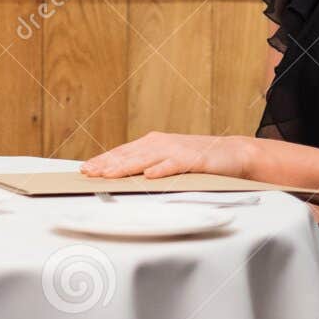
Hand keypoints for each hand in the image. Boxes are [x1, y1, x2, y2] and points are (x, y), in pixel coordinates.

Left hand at [80, 131, 256, 179]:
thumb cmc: (198, 159)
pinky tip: (149, 175)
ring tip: (108, 174)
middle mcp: (161, 143)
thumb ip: (147, 164)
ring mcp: (176, 150)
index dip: (103, 160)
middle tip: (89, 173)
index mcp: (152, 143)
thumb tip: (122, 175)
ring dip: (125, 167)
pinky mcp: (193, 159)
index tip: (86, 169)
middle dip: (107, 164)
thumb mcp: (168, 159)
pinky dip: (161, 169)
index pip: (122, 152)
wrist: (232, 153)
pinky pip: (174, 165)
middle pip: (129, 155)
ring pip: (146, 159)